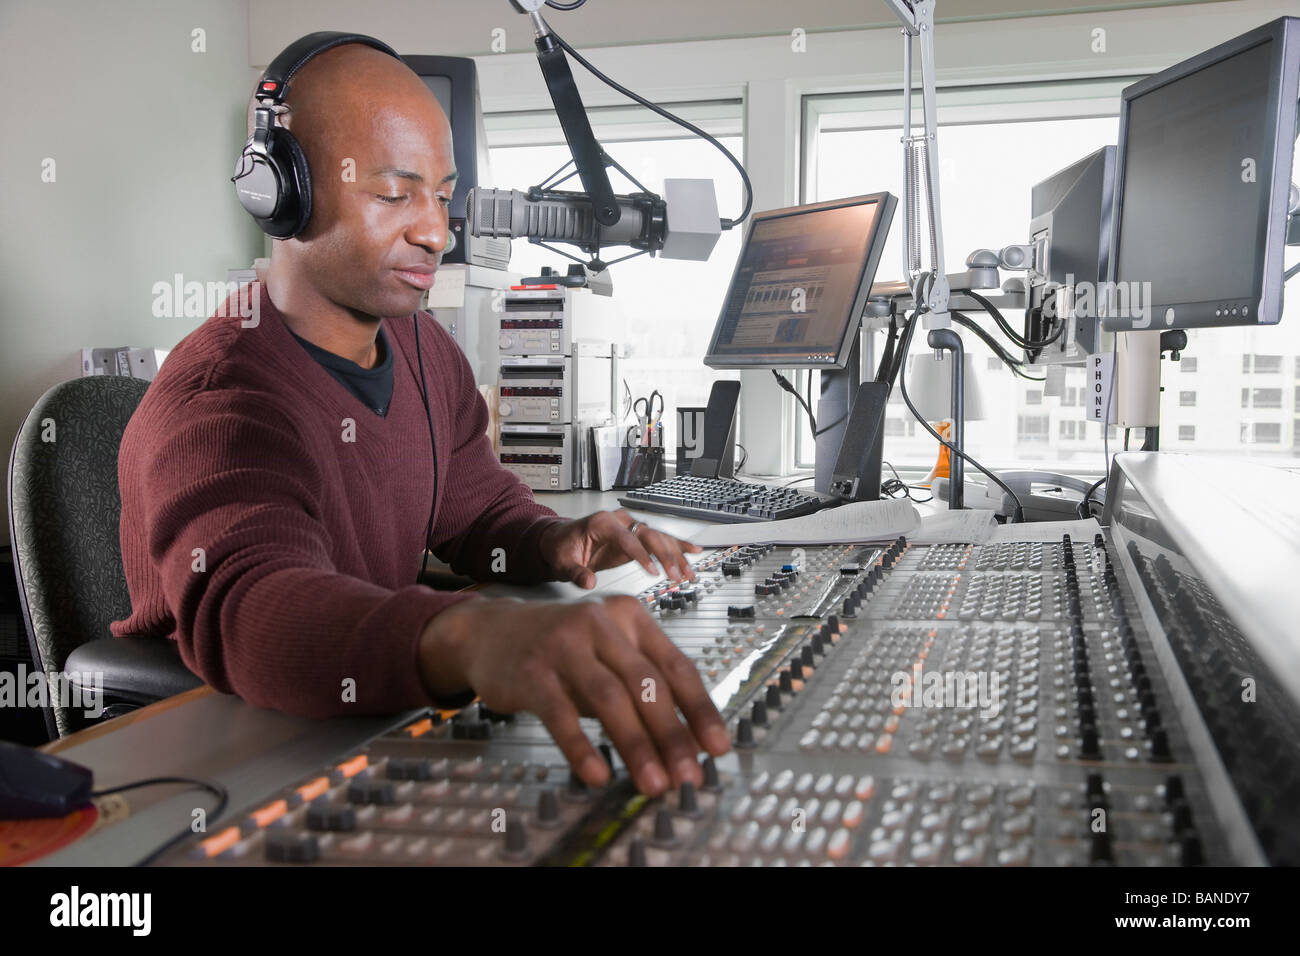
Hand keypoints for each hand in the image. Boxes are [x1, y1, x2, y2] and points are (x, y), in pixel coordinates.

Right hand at [418, 594, 730, 794]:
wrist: (490, 632)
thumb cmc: (562, 649)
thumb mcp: (609, 656)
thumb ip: (645, 689)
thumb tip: (689, 742)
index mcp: (631, 618)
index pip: (676, 666)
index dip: (700, 709)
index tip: (717, 747)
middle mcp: (601, 624)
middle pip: (647, 684)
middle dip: (672, 735)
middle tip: (688, 776)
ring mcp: (564, 645)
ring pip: (610, 698)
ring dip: (636, 746)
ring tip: (653, 784)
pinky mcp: (532, 671)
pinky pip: (561, 714)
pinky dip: (582, 747)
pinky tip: (597, 775)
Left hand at [540, 509, 702, 589]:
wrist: (562, 540)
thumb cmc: (562, 547)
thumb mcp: (562, 562)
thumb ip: (574, 572)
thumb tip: (588, 582)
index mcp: (603, 523)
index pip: (627, 538)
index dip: (641, 555)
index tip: (653, 571)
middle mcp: (621, 521)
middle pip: (650, 535)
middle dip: (666, 556)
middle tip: (676, 575)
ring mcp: (631, 528)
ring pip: (660, 538)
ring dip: (677, 555)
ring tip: (689, 573)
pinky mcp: (637, 538)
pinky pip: (661, 540)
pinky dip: (678, 546)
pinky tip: (694, 552)